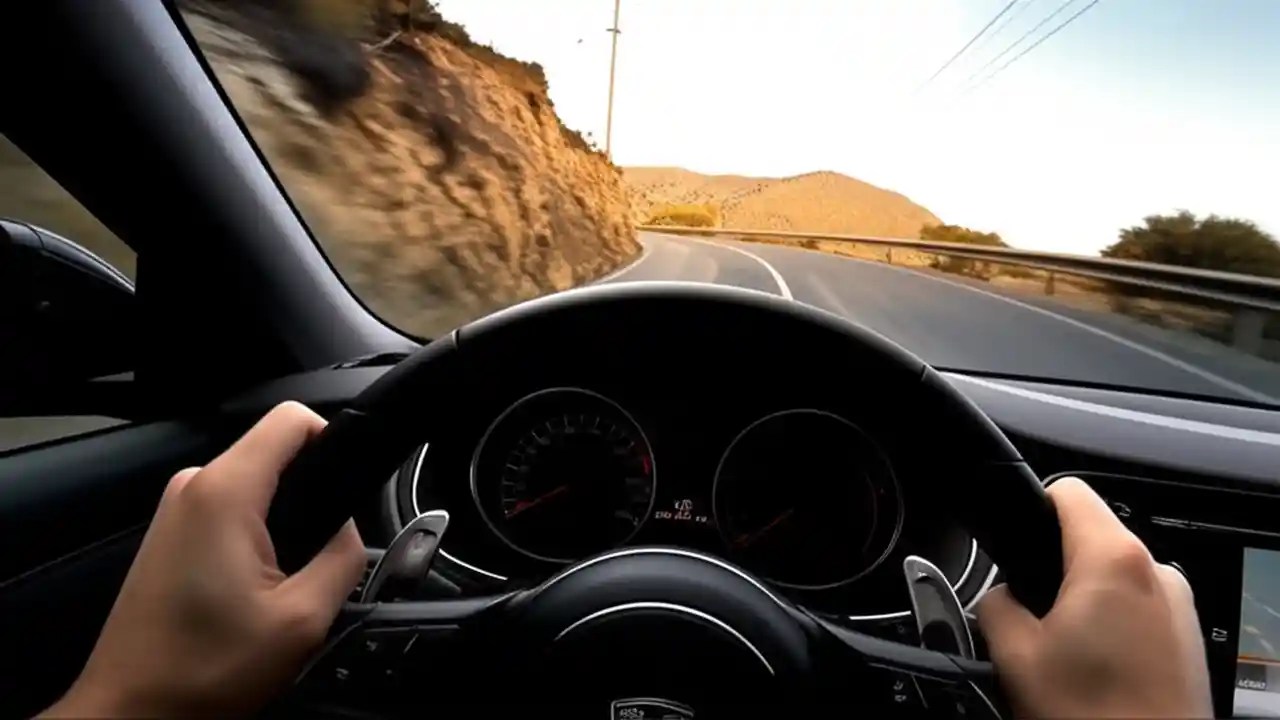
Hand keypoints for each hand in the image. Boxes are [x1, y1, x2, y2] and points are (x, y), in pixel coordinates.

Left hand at [41, 402, 365, 718]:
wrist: (131, 713)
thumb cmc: (202, 671)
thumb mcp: (302, 621)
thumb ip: (344, 559)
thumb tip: (352, 531)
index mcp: (224, 493)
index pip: (291, 418)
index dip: (333, 438)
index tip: (350, 485)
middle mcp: (192, 486)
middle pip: (275, 453)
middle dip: (310, 497)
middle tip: (314, 563)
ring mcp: (175, 509)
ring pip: (255, 486)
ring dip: (282, 525)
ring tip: (282, 585)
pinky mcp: (169, 534)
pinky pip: (230, 510)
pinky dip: (255, 539)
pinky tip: (254, 591)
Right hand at [977, 476, 1211, 718]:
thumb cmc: (1095, 717)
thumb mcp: (1014, 656)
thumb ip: (993, 604)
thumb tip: (999, 598)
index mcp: (1114, 561)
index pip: (1068, 491)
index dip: (1033, 508)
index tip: (1017, 542)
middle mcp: (1158, 573)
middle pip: (1090, 538)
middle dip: (1054, 571)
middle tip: (1034, 623)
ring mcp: (1179, 606)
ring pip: (1112, 577)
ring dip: (1083, 603)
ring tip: (1066, 656)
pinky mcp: (1186, 638)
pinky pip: (1137, 609)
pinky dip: (1111, 627)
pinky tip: (1095, 672)